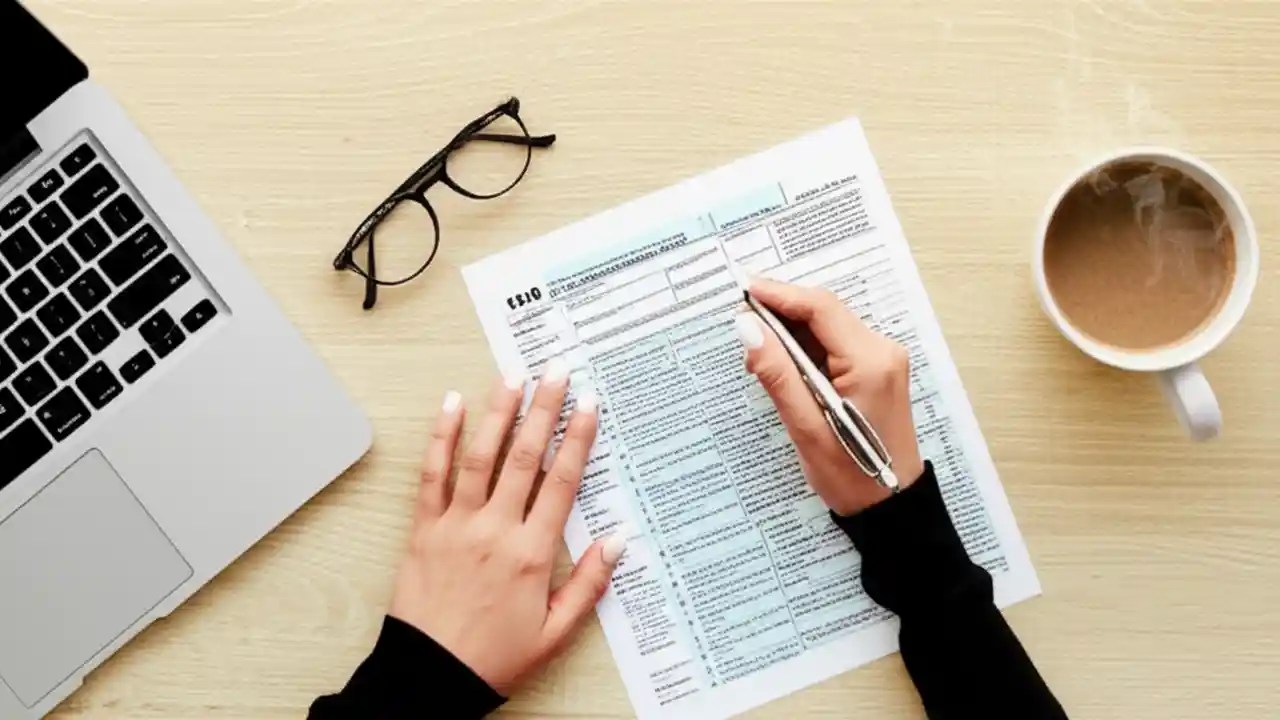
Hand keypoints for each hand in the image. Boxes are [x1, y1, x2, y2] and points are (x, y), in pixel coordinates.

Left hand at [388, 364, 626, 695]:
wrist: (429, 677)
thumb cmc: (493, 657)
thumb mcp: (554, 631)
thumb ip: (588, 584)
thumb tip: (618, 541)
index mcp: (532, 553)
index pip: (561, 482)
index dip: (577, 438)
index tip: (588, 405)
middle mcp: (496, 530)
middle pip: (525, 457)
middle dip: (543, 409)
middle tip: (556, 371)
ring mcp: (458, 525)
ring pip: (481, 456)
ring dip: (498, 412)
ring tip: (512, 376)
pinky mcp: (425, 529)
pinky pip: (433, 475)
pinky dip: (442, 437)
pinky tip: (451, 406)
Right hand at [734, 278, 923, 515]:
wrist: (889, 507)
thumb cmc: (851, 476)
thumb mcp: (806, 427)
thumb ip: (777, 374)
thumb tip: (747, 328)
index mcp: (870, 362)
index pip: (820, 307)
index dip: (779, 294)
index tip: (744, 290)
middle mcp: (881, 351)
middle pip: (824, 311)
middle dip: (781, 313)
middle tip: (742, 326)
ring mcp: (882, 359)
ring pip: (827, 326)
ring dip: (790, 333)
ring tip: (757, 355)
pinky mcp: (876, 370)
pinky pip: (834, 344)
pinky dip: (805, 348)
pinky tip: (783, 366)